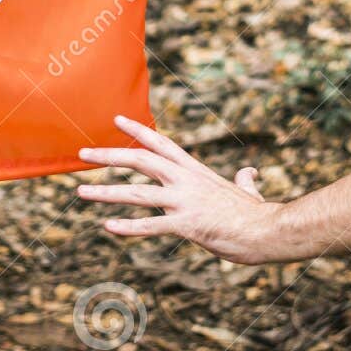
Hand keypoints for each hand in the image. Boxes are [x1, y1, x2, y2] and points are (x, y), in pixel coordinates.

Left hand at [77, 115, 283, 263]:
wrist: (270, 230)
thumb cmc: (258, 213)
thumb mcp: (246, 190)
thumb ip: (243, 179)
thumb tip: (250, 173)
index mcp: (195, 170)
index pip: (161, 143)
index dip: (137, 131)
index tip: (115, 119)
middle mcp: (186, 181)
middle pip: (140, 161)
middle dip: (109, 156)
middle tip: (82, 153)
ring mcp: (185, 201)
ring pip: (137, 193)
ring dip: (106, 192)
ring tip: (80, 192)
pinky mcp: (188, 225)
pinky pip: (152, 226)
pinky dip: (129, 227)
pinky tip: (108, 227)